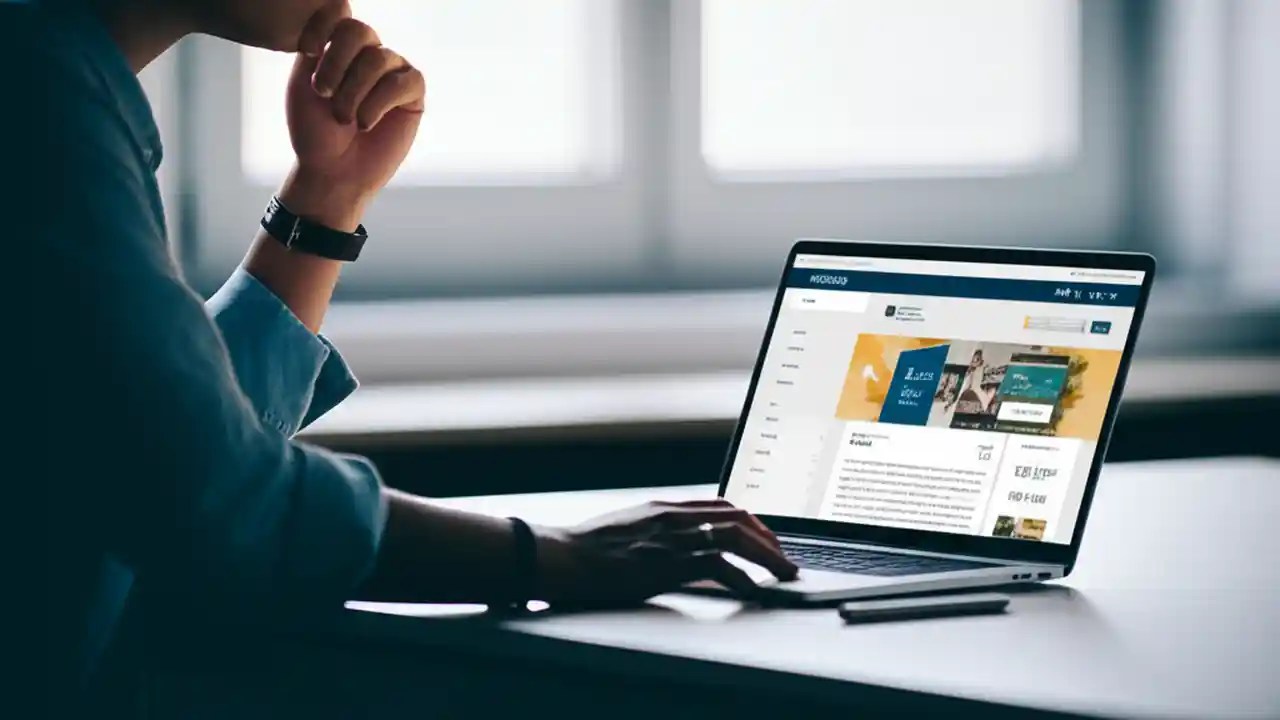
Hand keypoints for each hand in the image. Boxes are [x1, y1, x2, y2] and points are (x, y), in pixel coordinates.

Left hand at [281, 11, 425, 228]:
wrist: (332, 171)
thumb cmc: (314, 131)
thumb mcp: (303, 83)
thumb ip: (319, 46)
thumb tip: (343, 8)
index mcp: (339, 47)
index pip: (339, 13)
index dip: (323, 26)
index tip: (307, 53)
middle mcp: (368, 53)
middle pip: (359, 31)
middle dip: (337, 63)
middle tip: (322, 93)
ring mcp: (393, 71)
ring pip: (378, 59)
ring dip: (354, 91)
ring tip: (345, 118)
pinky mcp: (413, 94)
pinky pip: (403, 82)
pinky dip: (380, 102)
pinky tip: (367, 124)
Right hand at [533, 500, 797, 605]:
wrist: (560, 555)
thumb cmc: (584, 550)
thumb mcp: (626, 530)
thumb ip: (655, 534)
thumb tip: (677, 551)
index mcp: (664, 508)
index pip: (720, 505)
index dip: (751, 521)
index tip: (765, 537)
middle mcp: (673, 516)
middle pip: (736, 516)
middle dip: (768, 538)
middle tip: (784, 559)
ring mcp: (671, 537)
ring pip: (735, 535)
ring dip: (766, 556)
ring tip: (782, 574)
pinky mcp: (667, 562)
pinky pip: (717, 566)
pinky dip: (742, 578)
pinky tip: (753, 590)